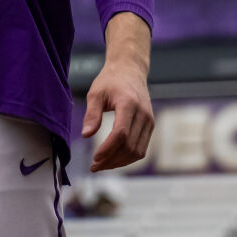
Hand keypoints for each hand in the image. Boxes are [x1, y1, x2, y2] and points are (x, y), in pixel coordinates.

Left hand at [82, 15, 153, 171]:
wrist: (130, 70)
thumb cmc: (110, 81)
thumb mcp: (96, 93)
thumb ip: (91, 114)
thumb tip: (86, 135)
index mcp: (128, 104)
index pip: (121, 134)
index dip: (108, 149)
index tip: (94, 158)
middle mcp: (143, 113)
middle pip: (130, 146)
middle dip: (111, 160)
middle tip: (94, 166)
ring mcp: (149, 120)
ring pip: (138, 151)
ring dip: (120, 162)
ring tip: (102, 165)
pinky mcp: (150, 125)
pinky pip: (142, 148)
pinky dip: (128, 158)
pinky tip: (114, 159)